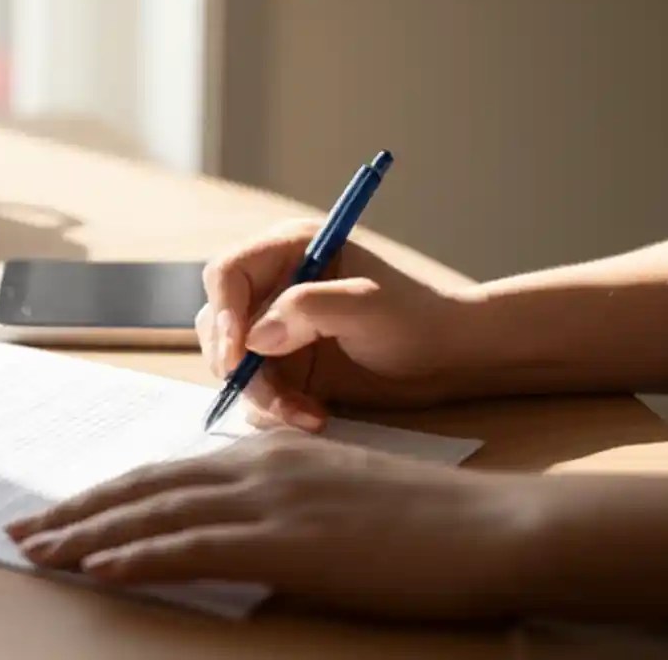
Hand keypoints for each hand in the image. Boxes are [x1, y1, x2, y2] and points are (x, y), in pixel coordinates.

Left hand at [5, 431, 534, 620]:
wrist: (488, 527)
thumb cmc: (421, 520)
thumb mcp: (336, 495)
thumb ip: (279, 501)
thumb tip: (231, 522)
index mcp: (265, 453)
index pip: (163, 472)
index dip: (106, 494)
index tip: (61, 512)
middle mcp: (254, 467)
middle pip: (142, 486)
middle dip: (75, 510)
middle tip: (20, 530)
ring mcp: (267, 501)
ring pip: (152, 513)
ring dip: (85, 534)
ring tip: (34, 551)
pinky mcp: (283, 541)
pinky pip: (190, 548)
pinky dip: (135, 557)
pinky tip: (96, 568)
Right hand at [197, 220, 474, 430]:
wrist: (448, 360)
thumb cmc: (416, 319)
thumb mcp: (367, 306)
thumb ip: (308, 308)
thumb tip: (253, 338)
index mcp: (288, 251)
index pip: (227, 274)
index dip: (224, 313)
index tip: (239, 356)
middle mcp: (272, 286)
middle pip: (219, 322)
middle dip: (239, 365)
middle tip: (272, 396)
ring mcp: (275, 329)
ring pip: (233, 363)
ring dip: (261, 394)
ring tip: (305, 413)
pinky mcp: (284, 366)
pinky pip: (255, 391)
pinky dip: (275, 410)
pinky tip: (313, 416)